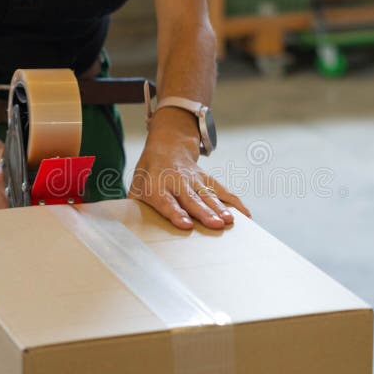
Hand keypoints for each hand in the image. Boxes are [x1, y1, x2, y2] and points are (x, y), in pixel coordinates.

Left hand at [128, 108, 250, 229]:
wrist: (167, 146)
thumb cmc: (148, 173)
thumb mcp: (136, 185)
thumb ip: (133, 206)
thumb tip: (127, 227)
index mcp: (156, 185)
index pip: (166, 201)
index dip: (175, 213)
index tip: (185, 224)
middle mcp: (177, 181)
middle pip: (191, 199)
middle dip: (204, 212)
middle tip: (215, 224)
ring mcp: (195, 179)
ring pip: (209, 195)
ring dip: (221, 208)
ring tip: (230, 221)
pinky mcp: (207, 179)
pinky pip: (223, 191)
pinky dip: (235, 202)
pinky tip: (245, 215)